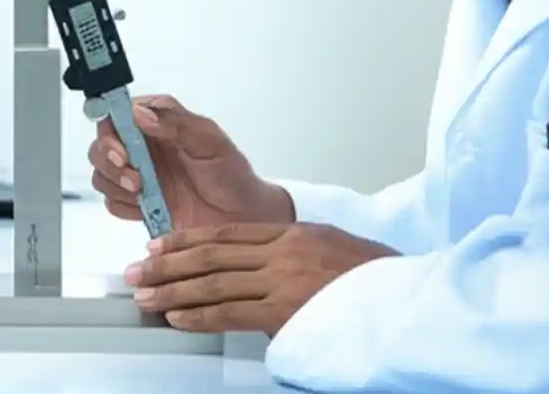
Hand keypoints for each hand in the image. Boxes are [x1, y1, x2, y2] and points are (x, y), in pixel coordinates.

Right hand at [87, 94, 293, 228]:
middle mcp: (144, 147)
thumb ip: (176, 123)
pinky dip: (122, 206)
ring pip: (101, 174)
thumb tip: (140, 114)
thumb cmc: (231, 175)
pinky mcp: (137, 204)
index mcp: (159, 123)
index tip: (121, 148)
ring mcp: (138, 176)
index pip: (117, 114)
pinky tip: (143, 208)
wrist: (243, 218)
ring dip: (114, 184)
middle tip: (133, 176)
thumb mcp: (210, 141)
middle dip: (109, 161)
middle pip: (100, 145)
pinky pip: (112, 203)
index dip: (110, 130)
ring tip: (141, 192)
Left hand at [123, 222, 398, 335]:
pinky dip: (199, 315)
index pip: (226, 234)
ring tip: (144, 295)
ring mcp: (281, 280)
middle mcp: (280, 251)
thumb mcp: (335, 247)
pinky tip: (176, 316)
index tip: (159, 244)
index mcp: (292, 233)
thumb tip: (269, 265)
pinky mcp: (285, 310)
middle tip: (137, 270)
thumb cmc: (379, 276)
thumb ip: (297, 252)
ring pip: (212, 282)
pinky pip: (231, 312)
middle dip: (167, 263)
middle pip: (209, 255)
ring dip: (172, 289)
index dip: (186, 240)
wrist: (410, 297)